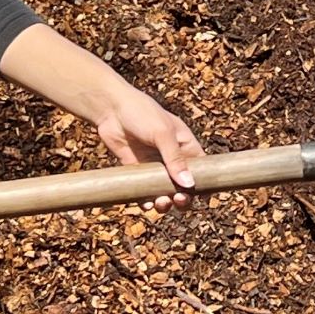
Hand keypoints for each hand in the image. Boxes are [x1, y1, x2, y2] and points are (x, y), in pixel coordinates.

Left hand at [89, 81, 204, 205]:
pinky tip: (146, 204)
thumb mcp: (163, 133)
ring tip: (161, 203)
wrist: (110, 109)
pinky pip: (145, 192)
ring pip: (165, 192)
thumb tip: (189, 184)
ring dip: (166, 202)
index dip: (203, 183)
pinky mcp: (137, 171)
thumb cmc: (141, 113)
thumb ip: (175, 159)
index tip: (202, 196)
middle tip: (178, 200)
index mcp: (185, 146)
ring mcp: (154, 166)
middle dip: (184, 197)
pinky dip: (147, 201)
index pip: (201, 169)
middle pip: (184, 186)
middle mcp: (172, 158)